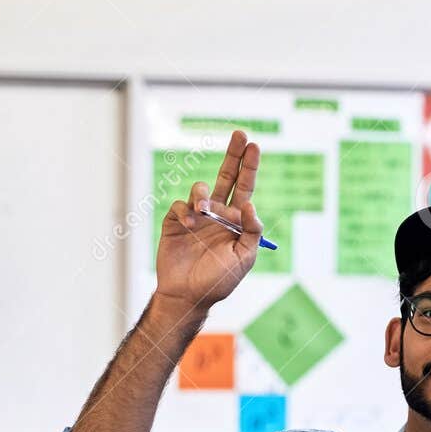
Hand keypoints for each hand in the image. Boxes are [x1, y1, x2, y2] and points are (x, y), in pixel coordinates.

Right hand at [156, 130, 264, 310]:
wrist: (188, 296)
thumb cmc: (218, 281)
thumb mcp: (243, 258)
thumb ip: (251, 231)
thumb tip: (249, 204)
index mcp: (235, 221)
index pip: (245, 188)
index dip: (249, 167)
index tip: (254, 145)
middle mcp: (216, 214)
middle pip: (226, 177)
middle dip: (233, 155)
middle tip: (241, 135)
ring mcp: (196, 217)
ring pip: (201, 190)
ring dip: (203, 195)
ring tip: (204, 212)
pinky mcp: (176, 223)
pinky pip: (180, 206)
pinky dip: (186, 212)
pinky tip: (190, 227)